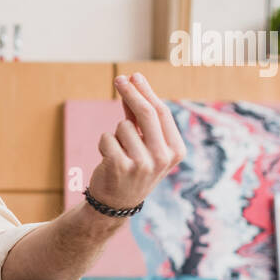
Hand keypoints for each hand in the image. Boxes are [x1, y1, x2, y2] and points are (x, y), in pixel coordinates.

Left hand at [88, 72, 186, 209]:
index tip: (134, 76)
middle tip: (118, 78)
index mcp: (175, 151)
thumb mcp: (145, 144)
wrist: (115, 203)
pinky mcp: (120, 166)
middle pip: (146, 113)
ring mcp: (142, 163)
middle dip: (131, 92)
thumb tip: (134, 82)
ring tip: (119, 152)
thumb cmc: (132, 167)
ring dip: (116, 134)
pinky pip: (106, 137)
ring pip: (123, 126)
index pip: (161, 112)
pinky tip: (108, 159)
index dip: (146, 91)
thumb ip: (140, 117)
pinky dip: (103, 143)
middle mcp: (163, 158)